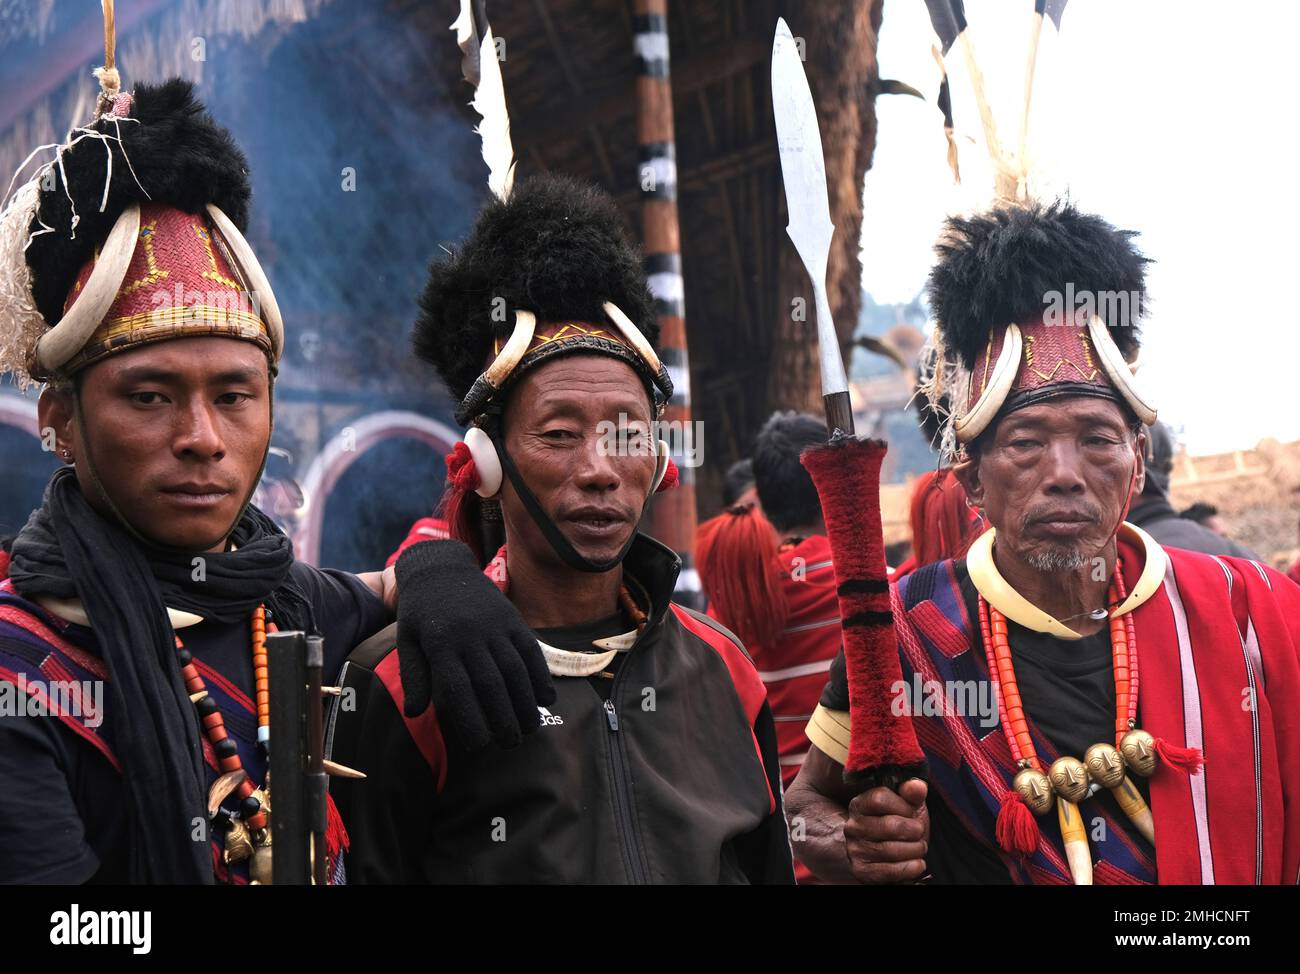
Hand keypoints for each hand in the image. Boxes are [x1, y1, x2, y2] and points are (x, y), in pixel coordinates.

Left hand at [394, 540, 555, 750]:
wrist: (439, 568)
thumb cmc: (421, 614)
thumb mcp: (407, 642)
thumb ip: (414, 677)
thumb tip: (415, 714)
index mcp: (440, 645)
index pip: (458, 691)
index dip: (471, 721)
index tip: (479, 744)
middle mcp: (470, 635)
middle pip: (491, 685)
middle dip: (503, 719)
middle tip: (510, 744)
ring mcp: (494, 626)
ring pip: (515, 670)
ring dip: (525, 703)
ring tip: (528, 728)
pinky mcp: (512, 619)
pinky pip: (530, 650)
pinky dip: (540, 676)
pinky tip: (545, 698)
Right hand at [843, 779, 928, 883]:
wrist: (883, 855)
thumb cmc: (897, 825)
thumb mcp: (906, 806)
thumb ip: (912, 794)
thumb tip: (917, 786)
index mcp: (860, 805)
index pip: (880, 798)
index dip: (903, 805)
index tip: (911, 812)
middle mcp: (853, 826)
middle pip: (889, 825)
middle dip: (914, 830)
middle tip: (919, 832)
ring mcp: (855, 849)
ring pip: (891, 850)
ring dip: (915, 850)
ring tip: (919, 847)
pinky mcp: (862, 870)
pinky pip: (889, 871)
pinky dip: (910, 868)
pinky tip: (917, 863)